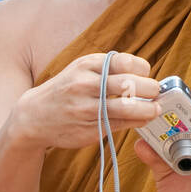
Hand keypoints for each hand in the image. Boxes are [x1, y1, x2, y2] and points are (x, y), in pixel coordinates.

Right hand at [11, 52, 161, 151]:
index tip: (146, 73)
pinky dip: (137, 121)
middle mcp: (85, 85)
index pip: (125, 62)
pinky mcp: (90, 129)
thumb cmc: (66, 89)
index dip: (142, 68)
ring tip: (156, 108)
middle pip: (130, 84)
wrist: (34, 116)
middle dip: (150, 88)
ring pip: (128, 108)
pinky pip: (121, 124)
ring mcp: (87, 108)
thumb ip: (108, 68)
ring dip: (148, 109)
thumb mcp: (81, 69)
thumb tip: (144, 72)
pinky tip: (142, 119)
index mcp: (86, 65)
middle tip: (156, 91)